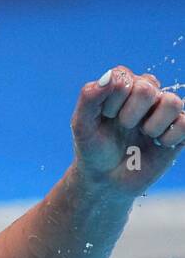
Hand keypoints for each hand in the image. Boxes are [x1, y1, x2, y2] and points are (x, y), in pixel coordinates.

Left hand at [72, 67, 184, 198]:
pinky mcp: (179, 129)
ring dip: (152, 126)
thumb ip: (89, 97)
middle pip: (147, 88)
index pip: (123, 78)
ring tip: (143, 135)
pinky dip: (169, 137)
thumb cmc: (93, 150)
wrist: (105, 181)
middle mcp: (147, 94)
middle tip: (123, 128)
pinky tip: (158, 144)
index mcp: (124, 86)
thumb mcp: (82, 125)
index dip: (111, 102)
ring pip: (172, 103)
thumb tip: (109, 76)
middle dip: (129, 115)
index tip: (105, 118)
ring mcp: (164, 111)